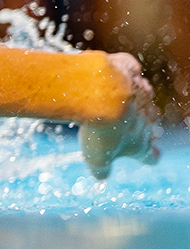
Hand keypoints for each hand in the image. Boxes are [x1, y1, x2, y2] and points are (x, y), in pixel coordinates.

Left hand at [79, 52, 159, 179]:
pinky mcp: (128, 71)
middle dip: (145, 125)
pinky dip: (126, 71)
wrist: (102, 95)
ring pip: (143, 96)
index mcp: (139, 143)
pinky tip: (118, 71)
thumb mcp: (96, 158)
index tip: (152, 157)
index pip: (150, 155)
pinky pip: (131, 70)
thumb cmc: (100, 130)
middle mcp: (145, 118)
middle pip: (149, 123)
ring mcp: (139, 93)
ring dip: (136, 99)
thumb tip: (101, 178)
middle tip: (140, 127)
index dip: (150, 157)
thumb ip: (101, 169)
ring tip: (127, 101)